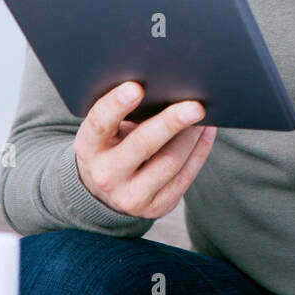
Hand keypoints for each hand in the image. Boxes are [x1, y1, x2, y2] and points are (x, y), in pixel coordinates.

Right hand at [74, 81, 216, 219]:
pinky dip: (199, 151)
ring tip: (204, 115)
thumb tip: (165, 90)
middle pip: (142, 145)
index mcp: (88, 148)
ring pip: (170, 162)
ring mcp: (130, 196)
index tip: (137, 87)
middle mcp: (106, 175)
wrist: (104, 194)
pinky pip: (184, 178)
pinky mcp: (156, 206)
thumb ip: (123, 114)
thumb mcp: (104, 132)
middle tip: (195, 106)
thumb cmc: (109, 146)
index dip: (116, 104)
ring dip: (191, 136)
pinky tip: (206, 132)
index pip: (99, 123)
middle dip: (170, 123)